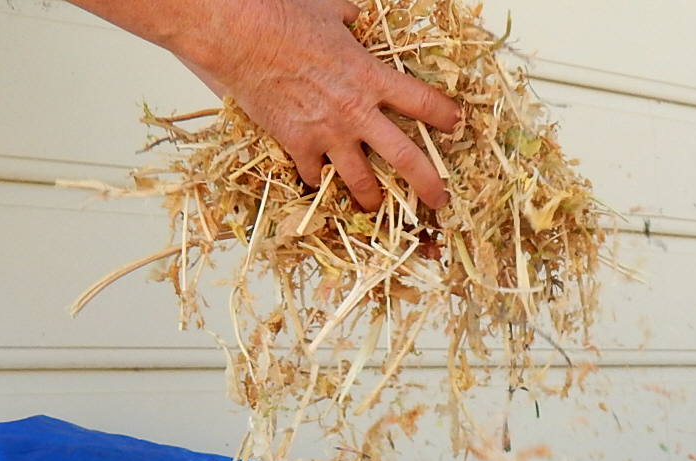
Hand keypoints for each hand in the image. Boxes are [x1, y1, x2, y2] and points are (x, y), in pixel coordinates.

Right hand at [66, 0, 460, 209]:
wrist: (240, 35)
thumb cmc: (282, 16)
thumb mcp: (328, 10)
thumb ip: (350, 22)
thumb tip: (355, 19)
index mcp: (370, 76)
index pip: (422, 102)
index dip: (444, 117)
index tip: (455, 125)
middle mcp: (356, 112)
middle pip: (406, 158)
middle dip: (427, 184)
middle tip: (438, 200)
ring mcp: (327, 134)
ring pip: (361, 181)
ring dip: (371, 197)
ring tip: (376, 205)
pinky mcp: (298, 146)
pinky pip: (314, 175)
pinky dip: (317, 180)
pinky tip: (318, 181)